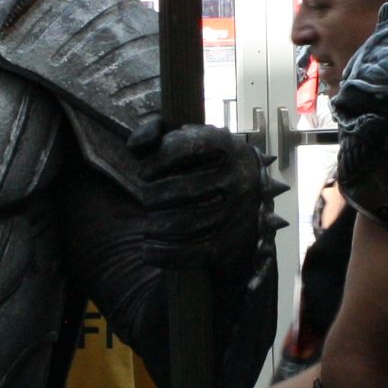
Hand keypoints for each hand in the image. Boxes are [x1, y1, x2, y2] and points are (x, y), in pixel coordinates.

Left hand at [126, 118, 277, 270]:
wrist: (253, 193)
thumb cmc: (205, 162)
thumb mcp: (186, 138)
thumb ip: (154, 134)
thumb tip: (134, 147)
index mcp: (224, 146)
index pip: (184, 149)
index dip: (156, 161)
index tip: (144, 172)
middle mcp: (235, 177)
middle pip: (180, 190)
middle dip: (152, 196)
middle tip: (146, 200)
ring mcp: (236, 211)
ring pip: (185, 223)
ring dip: (156, 225)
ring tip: (148, 225)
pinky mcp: (231, 242)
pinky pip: (192, 252)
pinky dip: (163, 254)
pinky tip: (146, 251)